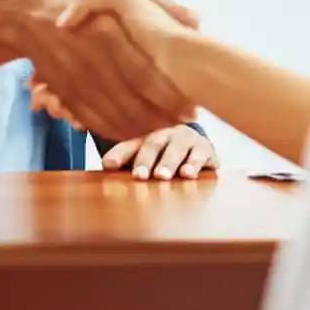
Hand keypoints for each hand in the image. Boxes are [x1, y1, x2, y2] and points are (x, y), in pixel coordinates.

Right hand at [13, 0, 190, 140]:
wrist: (33, 16)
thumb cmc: (89, 2)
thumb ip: (161, 4)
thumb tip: (197, 19)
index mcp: (107, 31)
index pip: (144, 72)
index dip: (169, 93)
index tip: (191, 102)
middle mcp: (90, 57)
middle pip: (130, 98)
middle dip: (160, 115)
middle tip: (185, 121)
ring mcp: (74, 78)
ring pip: (111, 113)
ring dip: (141, 126)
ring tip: (166, 128)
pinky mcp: (64, 93)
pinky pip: (92, 118)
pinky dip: (114, 129)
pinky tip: (134, 131)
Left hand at [102, 126, 218, 180]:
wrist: (200, 147)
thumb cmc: (165, 155)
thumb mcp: (145, 156)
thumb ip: (124, 159)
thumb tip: (101, 158)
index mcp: (147, 136)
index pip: (129, 144)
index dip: (119, 154)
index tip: (108, 165)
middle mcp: (167, 134)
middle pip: (153, 144)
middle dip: (145, 160)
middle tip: (139, 176)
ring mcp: (188, 140)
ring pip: (177, 149)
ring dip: (169, 162)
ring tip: (162, 176)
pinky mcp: (207, 151)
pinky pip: (202, 157)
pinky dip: (195, 165)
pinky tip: (189, 174)